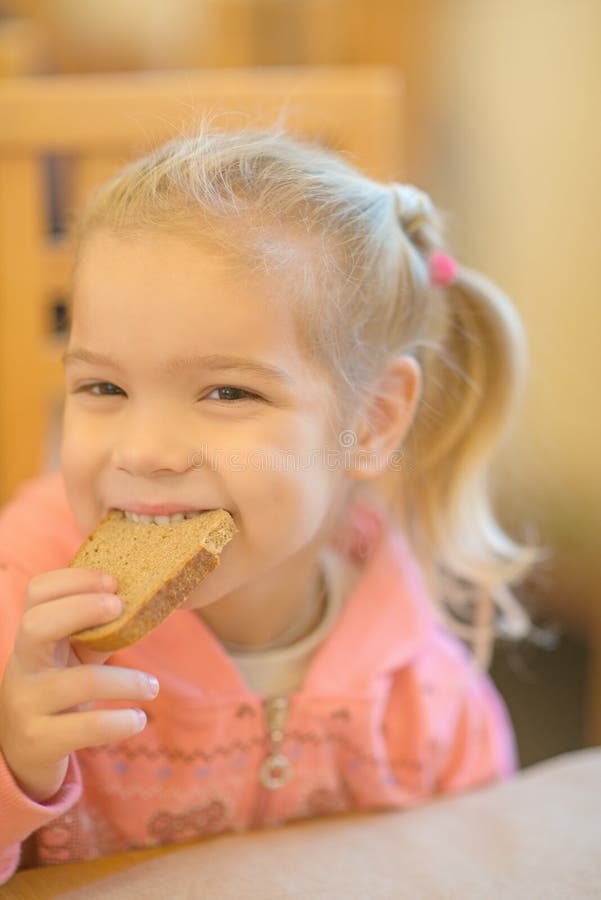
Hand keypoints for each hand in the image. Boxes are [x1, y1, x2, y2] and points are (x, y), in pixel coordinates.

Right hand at [0, 567, 158, 802]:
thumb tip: (147, 602)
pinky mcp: (40, 740)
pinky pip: (87, 727)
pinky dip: (120, 722)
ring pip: (81, 681)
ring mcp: (27, 703)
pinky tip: (138, 719)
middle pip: (38, 624)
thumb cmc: (59, 688)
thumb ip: (98, 631)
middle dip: (82, 609)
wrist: (24, 751)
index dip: (74, 579)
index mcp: (33, 637)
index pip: (37, 592)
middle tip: (122, 608)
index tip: (114, 582)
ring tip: (152, 686)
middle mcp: (23, 665)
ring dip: (127, 681)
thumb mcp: (72, 655)